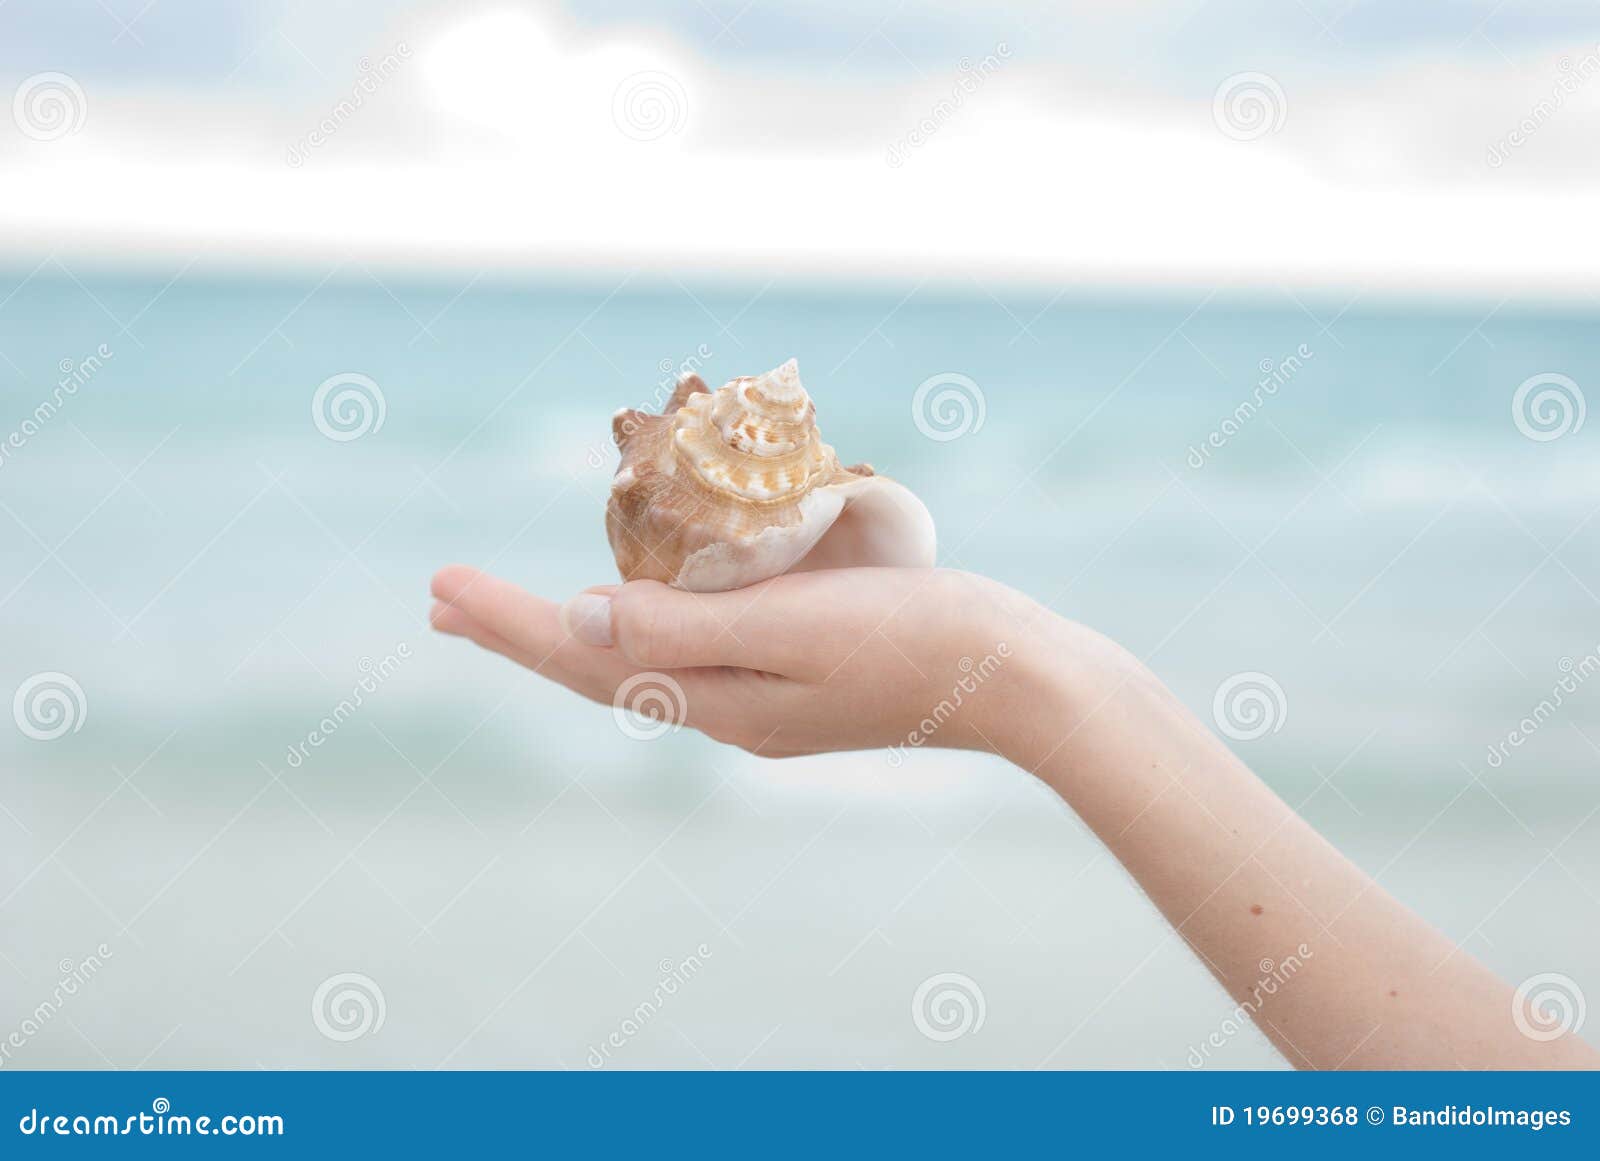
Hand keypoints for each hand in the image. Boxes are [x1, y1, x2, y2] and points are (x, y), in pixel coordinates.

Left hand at [429, 565, 1049, 757]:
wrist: (1014, 678)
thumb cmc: (915, 639)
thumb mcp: (795, 627)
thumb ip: (687, 626)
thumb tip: (580, 617)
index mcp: (719, 702)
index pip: (588, 661)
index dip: (509, 624)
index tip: (439, 588)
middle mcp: (728, 707)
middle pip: (599, 667)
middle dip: (518, 633)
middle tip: (441, 603)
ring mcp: (762, 695)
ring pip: (641, 659)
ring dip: (570, 628)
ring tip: (517, 606)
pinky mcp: (796, 671)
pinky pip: (691, 646)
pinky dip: (639, 622)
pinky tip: (634, 603)